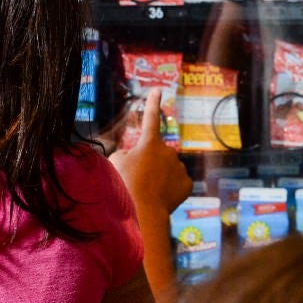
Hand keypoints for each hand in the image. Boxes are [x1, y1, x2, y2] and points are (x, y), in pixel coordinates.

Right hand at [108, 88, 191, 214]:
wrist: (143, 212)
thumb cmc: (125, 185)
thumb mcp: (114, 164)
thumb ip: (124, 155)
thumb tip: (131, 157)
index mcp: (149, 143)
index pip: (150, 118)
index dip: (153, 103)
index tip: (157, 90)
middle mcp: (168, 151)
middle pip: (158, 154)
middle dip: (151, 163)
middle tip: (139, 180)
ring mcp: (179, 167)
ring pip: (169, 169)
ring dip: (161, 176)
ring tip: (148, 191)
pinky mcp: (187, 183)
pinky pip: (178, 182)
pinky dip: (171, 188)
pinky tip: (161, 197)